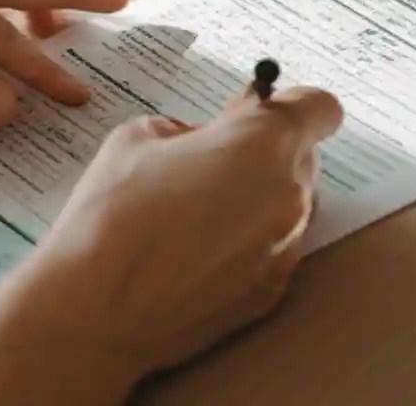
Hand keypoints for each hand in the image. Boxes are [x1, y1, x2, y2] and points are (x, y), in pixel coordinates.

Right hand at [0, 85, 344, 383]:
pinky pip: (274, 248)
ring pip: (289, 204)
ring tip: (198, 211)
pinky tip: (198, 251)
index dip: (292, 104)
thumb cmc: (111, 216)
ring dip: (258, 197)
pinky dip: (248, 241)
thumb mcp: (139, 137)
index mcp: (261, 144)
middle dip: (266, 151)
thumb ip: (193, 128)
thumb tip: (209, 138)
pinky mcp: (272, 292)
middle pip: (303, 156)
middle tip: (213, 160)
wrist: (94, 311)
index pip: (320, 107)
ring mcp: (284, 249)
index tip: (260, 110)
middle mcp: (287, 196)